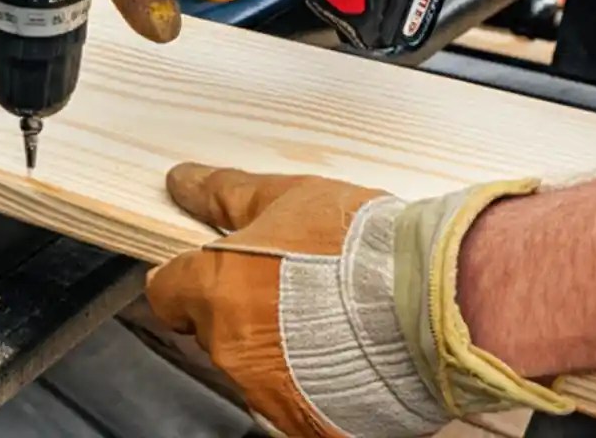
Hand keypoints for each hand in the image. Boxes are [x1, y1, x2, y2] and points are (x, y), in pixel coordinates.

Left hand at [144, 162, 573, 436]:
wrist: (429, 301)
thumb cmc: (360, 249)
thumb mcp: (286, 197)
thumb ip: (224, 193)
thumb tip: (182, 181)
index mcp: (214, 290)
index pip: (166, 292)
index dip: (187, 279)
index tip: (209, 270)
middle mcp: (229, 347)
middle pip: (212, 330)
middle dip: (240, 310)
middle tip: (289, 288)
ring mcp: (265, 390)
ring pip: (252, 367)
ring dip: (277, 346)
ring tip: (325, 320)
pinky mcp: (305, 421)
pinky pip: (293, 400)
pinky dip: (310, 382)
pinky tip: (342, 356)